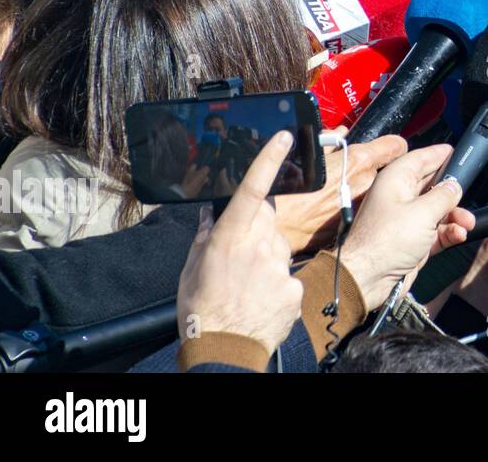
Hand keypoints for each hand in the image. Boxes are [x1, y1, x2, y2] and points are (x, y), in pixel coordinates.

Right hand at [177, 130, 302, 354]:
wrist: (225, 351)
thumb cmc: (202, 310)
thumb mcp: (193, 269)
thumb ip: (206, 236)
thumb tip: (212, 212)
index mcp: (230, 238)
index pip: (253, 189)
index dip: (269, 159)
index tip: (283, 137)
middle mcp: (258, 246)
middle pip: (268, 220)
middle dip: (259, 228)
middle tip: (240, 255)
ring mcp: (280, 266)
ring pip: (279, 248)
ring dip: (267, 258)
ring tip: (247, 285)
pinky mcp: (294, 287)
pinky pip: (287, 275)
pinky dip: (277, 283)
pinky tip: (261, 299)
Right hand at [274, 134, 405, 254]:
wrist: (276, 227)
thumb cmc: (286, 188)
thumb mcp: (305, 155)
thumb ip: (328, 142)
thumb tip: (339, 133)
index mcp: (358, 162)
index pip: (395, 147)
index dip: (393, 145)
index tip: (389, 147)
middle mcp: (366, 184)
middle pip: (380, 170)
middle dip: (367, 169)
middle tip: (346, 171)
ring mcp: (363, 207)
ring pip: (370, 190)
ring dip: (358, 188)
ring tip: (333, 191)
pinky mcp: (354, 224)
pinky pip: (358, 209)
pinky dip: (349, 206)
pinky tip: (330, 207)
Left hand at [340, 144, 473, 311]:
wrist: (367, 279)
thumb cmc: (384, 242)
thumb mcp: (423, 212)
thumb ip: (444, 195)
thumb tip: (454, 186)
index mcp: (395, 181)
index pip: (420, 158)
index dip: (438, 154)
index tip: (455, 152)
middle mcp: (399, 197)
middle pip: (431, 184)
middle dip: (452, 190)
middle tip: (467, 191)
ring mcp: (406, 220)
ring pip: (437, 209)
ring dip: (455, 215)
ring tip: (466, 222)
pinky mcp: (412, 241)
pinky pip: (437, 231)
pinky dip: (449, 232)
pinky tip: (458, 234)